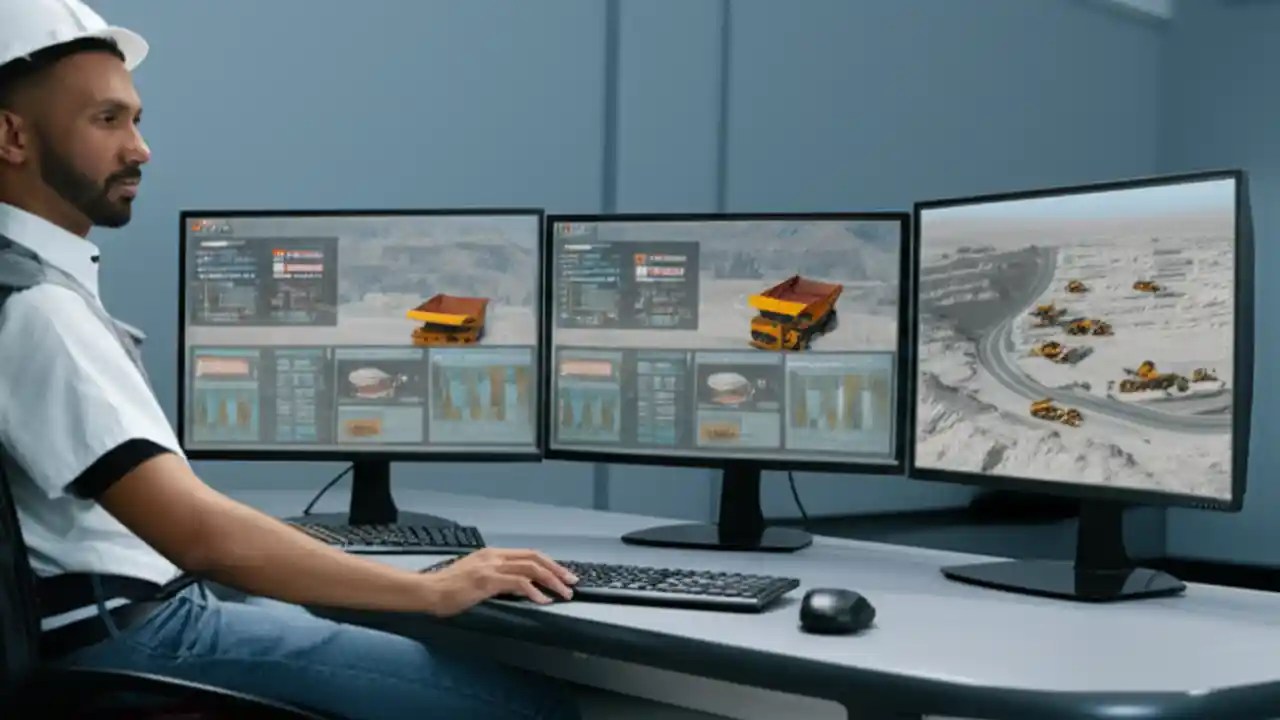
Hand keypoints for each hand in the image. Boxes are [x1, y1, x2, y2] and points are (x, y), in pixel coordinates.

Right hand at [423, 548, 578, 616]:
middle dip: (557, 570)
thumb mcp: (475, 576)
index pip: (528, 554)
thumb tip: (517, 587)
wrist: (427, 591)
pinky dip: (534, 591)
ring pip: (531, 569)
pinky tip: (542, 600)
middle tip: (572, 582)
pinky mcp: (487, 581)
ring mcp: (491, 567)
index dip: (549, 563)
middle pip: (534, 558)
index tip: (563, 574)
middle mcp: (494, 556)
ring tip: (563, 594)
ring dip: (551, 581)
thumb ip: (495, 577)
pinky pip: (518, 583)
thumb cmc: (447, 588)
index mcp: (492, 554)